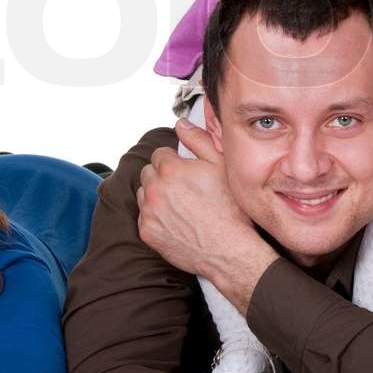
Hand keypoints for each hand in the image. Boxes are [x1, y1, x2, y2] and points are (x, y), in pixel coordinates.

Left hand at [136, 118, 276, 308]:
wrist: (228, 249)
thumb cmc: (229, 207)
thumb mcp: (221, 166)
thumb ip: (199, 140)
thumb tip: (180, 123)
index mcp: (170, 169)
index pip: (160, 154)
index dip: (175, 160)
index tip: (187, 171)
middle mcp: (154, 189)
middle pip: (148, 172)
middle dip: (163, 176)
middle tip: (184, 187)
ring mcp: (148, 212)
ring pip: (143, 194)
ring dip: (156, 194)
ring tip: (180, 204)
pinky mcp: (147, 232)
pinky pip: (144, 216)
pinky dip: (155, 216)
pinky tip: (176, 220)